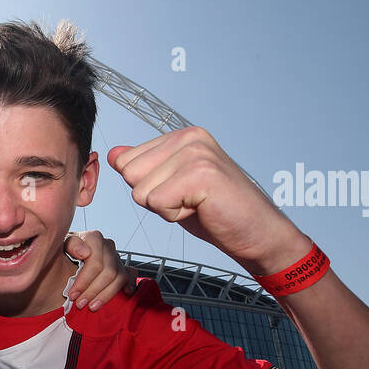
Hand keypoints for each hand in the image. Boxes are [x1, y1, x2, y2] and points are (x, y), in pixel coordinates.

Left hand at [62, 230, 136, 309]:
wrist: (64, 256)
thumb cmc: (60, 252)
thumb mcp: (59, 246)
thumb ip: (71, 245)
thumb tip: (85, 253)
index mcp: (93, 238)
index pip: (95, 262)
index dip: (84, 281)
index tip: (72, 295)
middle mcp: (107, 246)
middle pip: (108, 272)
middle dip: (93, 291)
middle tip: (79, 304)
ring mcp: (116, 256)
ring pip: (119, 277)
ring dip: (106, 295)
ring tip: (92, 307)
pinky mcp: (122, 267)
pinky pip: (131, 275)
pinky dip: (130, 284)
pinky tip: (125, 293)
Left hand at [107, 127, 310, 273]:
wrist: (255, 232)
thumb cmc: (215, 212)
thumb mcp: (171, 186)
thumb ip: (144, 168)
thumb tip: (113, 154)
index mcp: (181, 135)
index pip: (126, 161)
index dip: (148, 187)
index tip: (181, 192)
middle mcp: (188, 137)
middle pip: (130, 175)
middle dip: (153, 198)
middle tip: (188, 201)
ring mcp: (195, 152)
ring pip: (141, 191)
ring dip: (164, 209)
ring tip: (196, 205)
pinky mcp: (200, 173)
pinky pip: (156, 202)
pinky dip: (173, 216)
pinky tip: (200, 209)